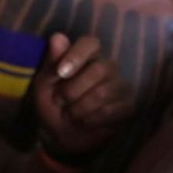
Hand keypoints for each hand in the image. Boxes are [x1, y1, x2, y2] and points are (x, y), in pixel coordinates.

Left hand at [33, 34, 133, 156]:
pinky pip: (112, 111)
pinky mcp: (128, 106)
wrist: (60, 134)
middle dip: (72, 90)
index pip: (91, 43)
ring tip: (71, 114)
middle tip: (59, 101)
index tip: (60, 73)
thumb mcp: (44, 84)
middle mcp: (107, 67)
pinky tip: (86, 122)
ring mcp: (121, 86)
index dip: (77, 56)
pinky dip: (91, 120)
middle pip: (100, 69)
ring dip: (79, 109)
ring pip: (103, 93)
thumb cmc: (53, 104)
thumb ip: (51, 62)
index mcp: (86, 57)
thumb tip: (57, 37)